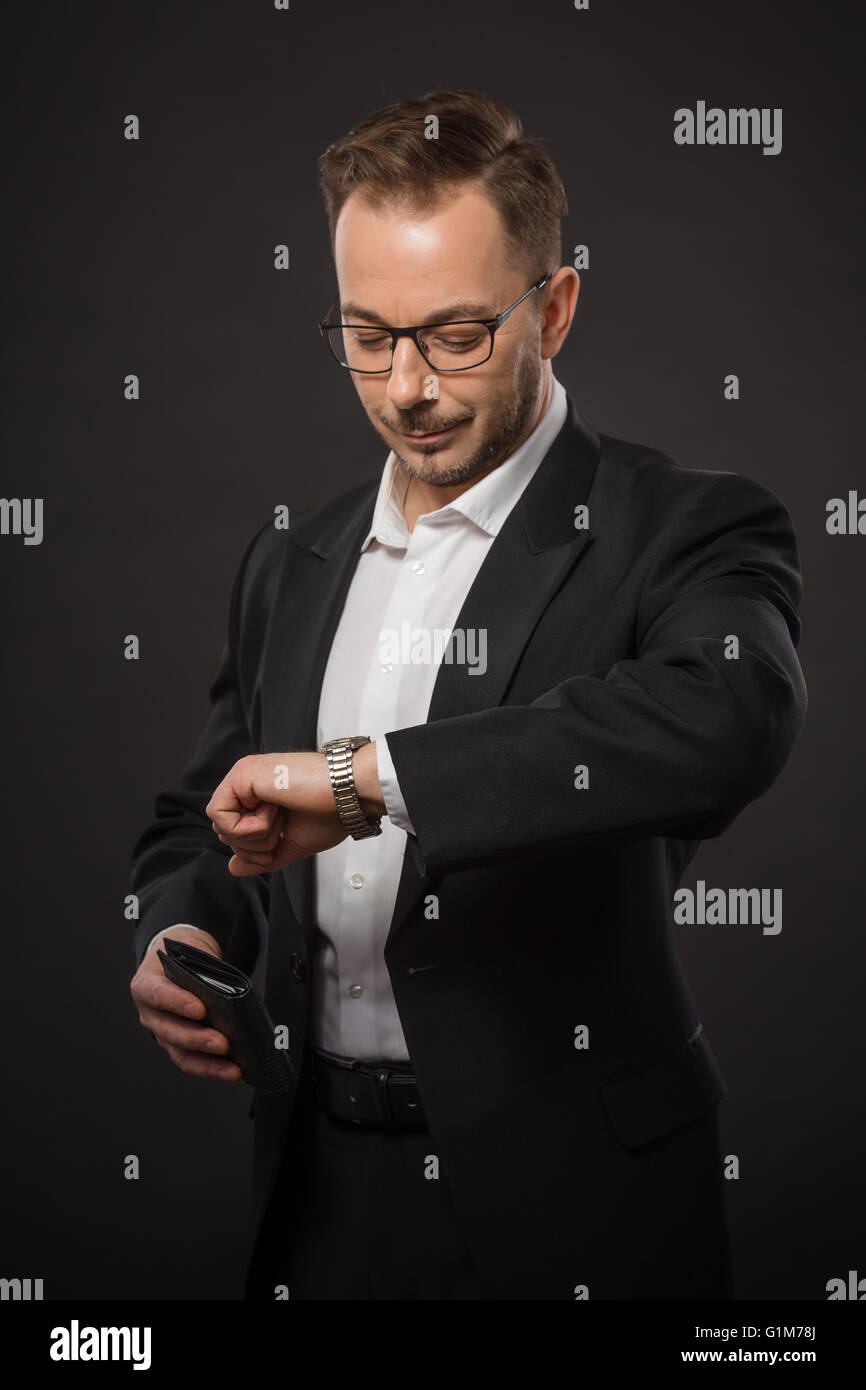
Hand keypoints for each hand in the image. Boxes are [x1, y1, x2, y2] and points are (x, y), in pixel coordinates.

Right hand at [130, 926, 240, 1080]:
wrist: (176, 961)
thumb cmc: (182, 958)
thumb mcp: (188, 955)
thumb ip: (201, 974)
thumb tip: (228, 997)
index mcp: (146, 985)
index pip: (159, 995)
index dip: (178, 1003)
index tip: (200, 1009)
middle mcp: (150, 1013)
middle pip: (170, 1031)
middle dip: (198, 1039)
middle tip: (222, 1042)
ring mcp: (162, 1032)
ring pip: (181, 1053)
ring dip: (208, 1063)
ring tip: (232, 1067)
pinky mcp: (176, 1046)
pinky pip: (191, 1061)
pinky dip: (211, 1068)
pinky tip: (231, 1070)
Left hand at [205, 752, 351, 875]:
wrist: (349, 795)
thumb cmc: (332, 812)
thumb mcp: (291, 843)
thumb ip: (261, 857)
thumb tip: (233, 867)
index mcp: (259, 794)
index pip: (234, 833)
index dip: (255, 850)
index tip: (282, 837)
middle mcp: (248, 782)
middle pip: (224, 832)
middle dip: (255, 846)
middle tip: (284, 825)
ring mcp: (244, 776)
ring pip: (221, 827)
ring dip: (256, 836)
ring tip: (282, 815)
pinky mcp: (242, 774)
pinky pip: (220, 816)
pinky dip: (248, 827)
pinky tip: (274, 812)